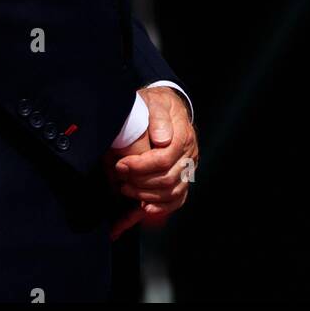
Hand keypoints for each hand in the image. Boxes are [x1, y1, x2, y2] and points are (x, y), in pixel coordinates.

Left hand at [106, 86, 197, 239]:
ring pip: (172, 193)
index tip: (121, 164)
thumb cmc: (157, 105)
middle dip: (140, 182)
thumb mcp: (156, 102)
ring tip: (126, 188)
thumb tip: (161, 139)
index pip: (164, 160)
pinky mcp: (184, 178)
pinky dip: (162, 207)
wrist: (167, 107)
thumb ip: (158, 117)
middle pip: (167, 180)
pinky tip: (144, 208)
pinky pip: (177, 199)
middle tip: (119, 177)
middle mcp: (190, 155)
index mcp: (184, 136)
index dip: (141, 166)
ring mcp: (189, 169)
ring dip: (146, 195)